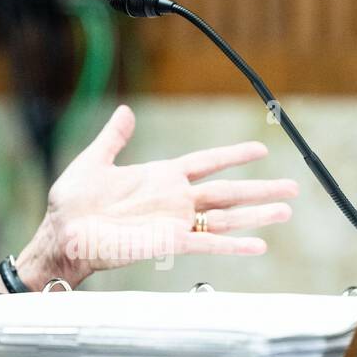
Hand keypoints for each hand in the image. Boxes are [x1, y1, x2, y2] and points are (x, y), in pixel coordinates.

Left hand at [15, 105, 298, 287]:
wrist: (62, 234)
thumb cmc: (72, 202)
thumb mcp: (94, 162)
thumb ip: (113, 138)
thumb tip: (125, 110)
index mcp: (159, 176)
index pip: (205, 162)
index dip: (232, 156)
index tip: (260, 149)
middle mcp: (173, 199)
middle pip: (226, 191)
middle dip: (260, 188)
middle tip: (294, 186)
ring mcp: (173, 222)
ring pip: (224, 218)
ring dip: (256, 215)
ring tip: (287, 211)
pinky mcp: (167, 243)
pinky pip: (207, 244)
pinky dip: (233, 246)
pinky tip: (259, 245)